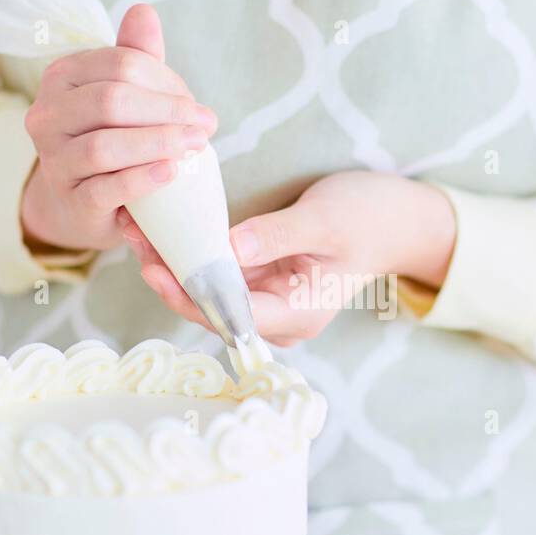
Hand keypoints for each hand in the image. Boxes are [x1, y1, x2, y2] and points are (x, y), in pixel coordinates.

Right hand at [20, 4, 217, 251]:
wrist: (85, 204)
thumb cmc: (112, 139)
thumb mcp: (126, 95)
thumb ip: (136, 56)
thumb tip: (144, 11)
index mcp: (62, 77)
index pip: (120, 64)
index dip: (165, 82)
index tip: (196, 107)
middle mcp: (47, 115)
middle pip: (112, 101)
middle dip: (167, 111)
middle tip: (205, 126)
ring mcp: (54, 160)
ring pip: (105, 146)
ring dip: (159, 143)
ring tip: (195, 146)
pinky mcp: (71, 201)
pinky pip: (106, 188)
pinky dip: (143, 179)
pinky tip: (171, 171)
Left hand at [127, 171, 456, 345]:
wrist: (402, 218)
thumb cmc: (372, 217)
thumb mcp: (325, 220)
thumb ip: (276, 235)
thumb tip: (228, 247)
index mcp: (299, 314)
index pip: (233, 315)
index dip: (191, 295)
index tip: (156, 267)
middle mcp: (280, 317)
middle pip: (213, 308)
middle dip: (171, 277)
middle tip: (133, 238)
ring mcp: (271, 299)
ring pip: (211, 290)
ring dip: (175, 263)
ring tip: (136, 228)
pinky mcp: (263, 280)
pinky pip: (220, 272)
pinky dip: (193, 252)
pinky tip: (165, 228)